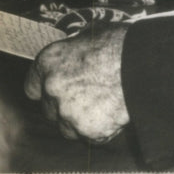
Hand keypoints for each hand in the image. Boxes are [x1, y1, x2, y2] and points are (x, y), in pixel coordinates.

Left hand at [24, 24, 129, 142]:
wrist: (142, 65)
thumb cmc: (119, 44)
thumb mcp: (89, 36)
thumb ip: (73, 51)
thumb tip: (73, 54)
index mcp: (48, 62)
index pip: (31, 87)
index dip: (44, 89)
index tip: (56, 90)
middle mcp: (52, 89)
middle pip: (49, 110)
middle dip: (64, 106)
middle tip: (87, 97)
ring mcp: (68, 113)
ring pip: (67, 127)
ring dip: (80, 121)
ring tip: (102, 106)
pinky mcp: (88, 131)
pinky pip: (90, 136)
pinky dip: (100, 129)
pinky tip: (113, 114)